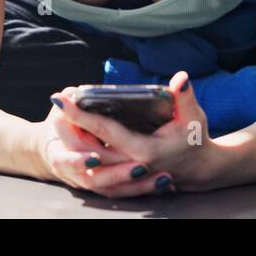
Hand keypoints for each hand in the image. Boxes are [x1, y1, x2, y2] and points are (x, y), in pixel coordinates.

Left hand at [43, 71, 217, 196]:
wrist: (198, 169)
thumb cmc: (194, 138)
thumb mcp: (193, 117)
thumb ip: (185, 98)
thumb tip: (181, 78)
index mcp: (145, 151)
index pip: (106, 131)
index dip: (82, 115)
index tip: (62, 98)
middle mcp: (130, 165)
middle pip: (88, 148)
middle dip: (68, 126)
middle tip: (57, 101)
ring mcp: (124, 174)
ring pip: (87, 161)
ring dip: (71, 139)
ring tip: (59, 115)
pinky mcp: (121, 177)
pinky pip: (93, 166)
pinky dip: (80, 150)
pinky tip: (72, 132)